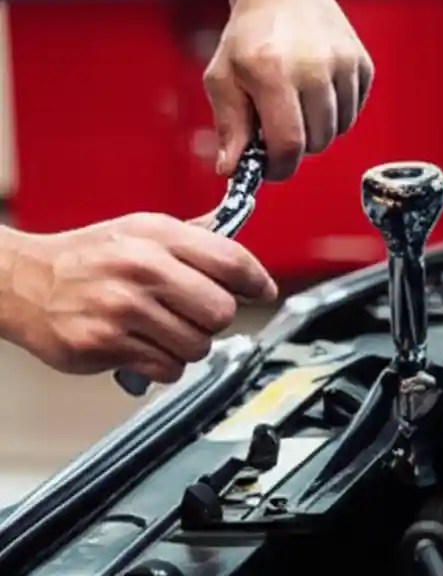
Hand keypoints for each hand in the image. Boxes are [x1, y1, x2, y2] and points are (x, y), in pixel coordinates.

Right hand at [0, 213, 276, 381]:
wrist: (22, 281)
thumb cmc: (87, 256)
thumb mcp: (141, 230)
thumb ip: (195, 240)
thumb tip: (245, 259)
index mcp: (158, 238)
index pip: (233, 261)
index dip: (257, 281)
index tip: (262, 291)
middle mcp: (142, 271)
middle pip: (222, 311)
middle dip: (214, 318)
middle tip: (194, 314)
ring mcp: (123, 309)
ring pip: (197, 346)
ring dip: (187, 345)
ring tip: (161, 329)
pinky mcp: (106, 345)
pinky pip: (167, 369)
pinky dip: (163, 364)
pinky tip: (142, 345)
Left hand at [203, 0, 372, 180]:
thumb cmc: (248, 35)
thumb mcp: (223, 77)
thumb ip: (229, 126)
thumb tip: (231, 170)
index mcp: (272, 71)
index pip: (287, 143)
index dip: (279, 167)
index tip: (270, 168)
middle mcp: (314, 66)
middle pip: (316, 142)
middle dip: (295, 145)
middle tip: (277, 124)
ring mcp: (343, 63)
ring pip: (338, 130)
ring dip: (316, 129)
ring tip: (296, 103)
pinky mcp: (362, 63)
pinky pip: (353, 112)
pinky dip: (335, 112)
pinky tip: (316, 89)